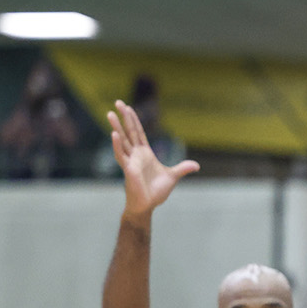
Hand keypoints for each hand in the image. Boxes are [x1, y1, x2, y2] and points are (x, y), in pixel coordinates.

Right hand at [110, 100, 196, 220]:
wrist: (147, 206)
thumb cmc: (155, 192)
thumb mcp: (172, 177)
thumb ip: (182, 169)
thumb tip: (196, 165)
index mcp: (145, 154)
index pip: (139, 133)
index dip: (134, 120)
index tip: (128, 108)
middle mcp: (136, 155)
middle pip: (129, 132)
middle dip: (124, 117)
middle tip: (117, 102)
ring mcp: (131, 161)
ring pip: (122, 140)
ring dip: (116, 127)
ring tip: (110, 113)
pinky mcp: (128, 170)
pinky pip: (121, 155)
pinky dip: (117, 145)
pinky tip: (113, 134)